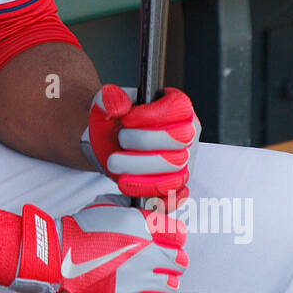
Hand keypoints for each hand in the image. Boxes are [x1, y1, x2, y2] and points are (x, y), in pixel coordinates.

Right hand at [11, 194, 187, 292]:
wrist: (54, 255)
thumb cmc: (75, 232)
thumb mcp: (105, 206)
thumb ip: (130, 208)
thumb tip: (145, 211)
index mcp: (140, 224)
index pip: (177, 233)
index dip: (174, 239)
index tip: (170, 243)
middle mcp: (145, 250)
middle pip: (178, 260)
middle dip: (172, 262)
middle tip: (162, 263)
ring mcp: (138, 276)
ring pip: (170, 283)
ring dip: (165, 282)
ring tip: (156, 282)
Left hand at [80, 84, 200, 201]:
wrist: (110, 149)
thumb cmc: (114, 125)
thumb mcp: (105, 107)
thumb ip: (108, 99)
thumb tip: (119, 104)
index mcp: (176, 107)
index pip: (179, 106)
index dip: (153, 114)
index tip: (127, 119)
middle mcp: (187, 134)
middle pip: (179, 140)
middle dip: (144, 141)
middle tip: (121, 140)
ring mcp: (186, 161)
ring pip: (175, 169)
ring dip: (140, 168)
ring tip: (115, 163)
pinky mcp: (178, 185)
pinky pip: (173, 193)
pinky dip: (150, 191)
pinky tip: (128, 183)